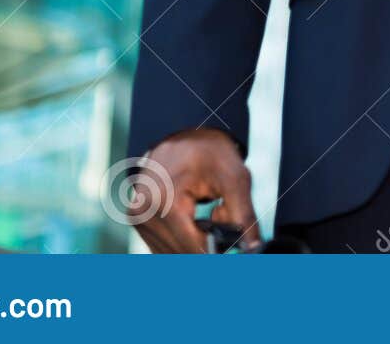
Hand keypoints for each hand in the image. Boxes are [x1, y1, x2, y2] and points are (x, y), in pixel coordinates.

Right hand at [132, 128, 262, 252]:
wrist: (185, 134)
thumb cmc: (210, 151)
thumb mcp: (234, 177)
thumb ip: (243, 215)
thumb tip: (252, 248)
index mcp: (164, 200)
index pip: (193, 248)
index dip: (218, 254)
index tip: (236, 255)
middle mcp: (143, 211)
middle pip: (182, 253)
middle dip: (208, 247)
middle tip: (224, 225)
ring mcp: (137, 217)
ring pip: (172, 253)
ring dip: (195, 246)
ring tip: (210, 219)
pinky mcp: (137, 220)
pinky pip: (163, 246)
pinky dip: (183, 242)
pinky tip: (195, 222)